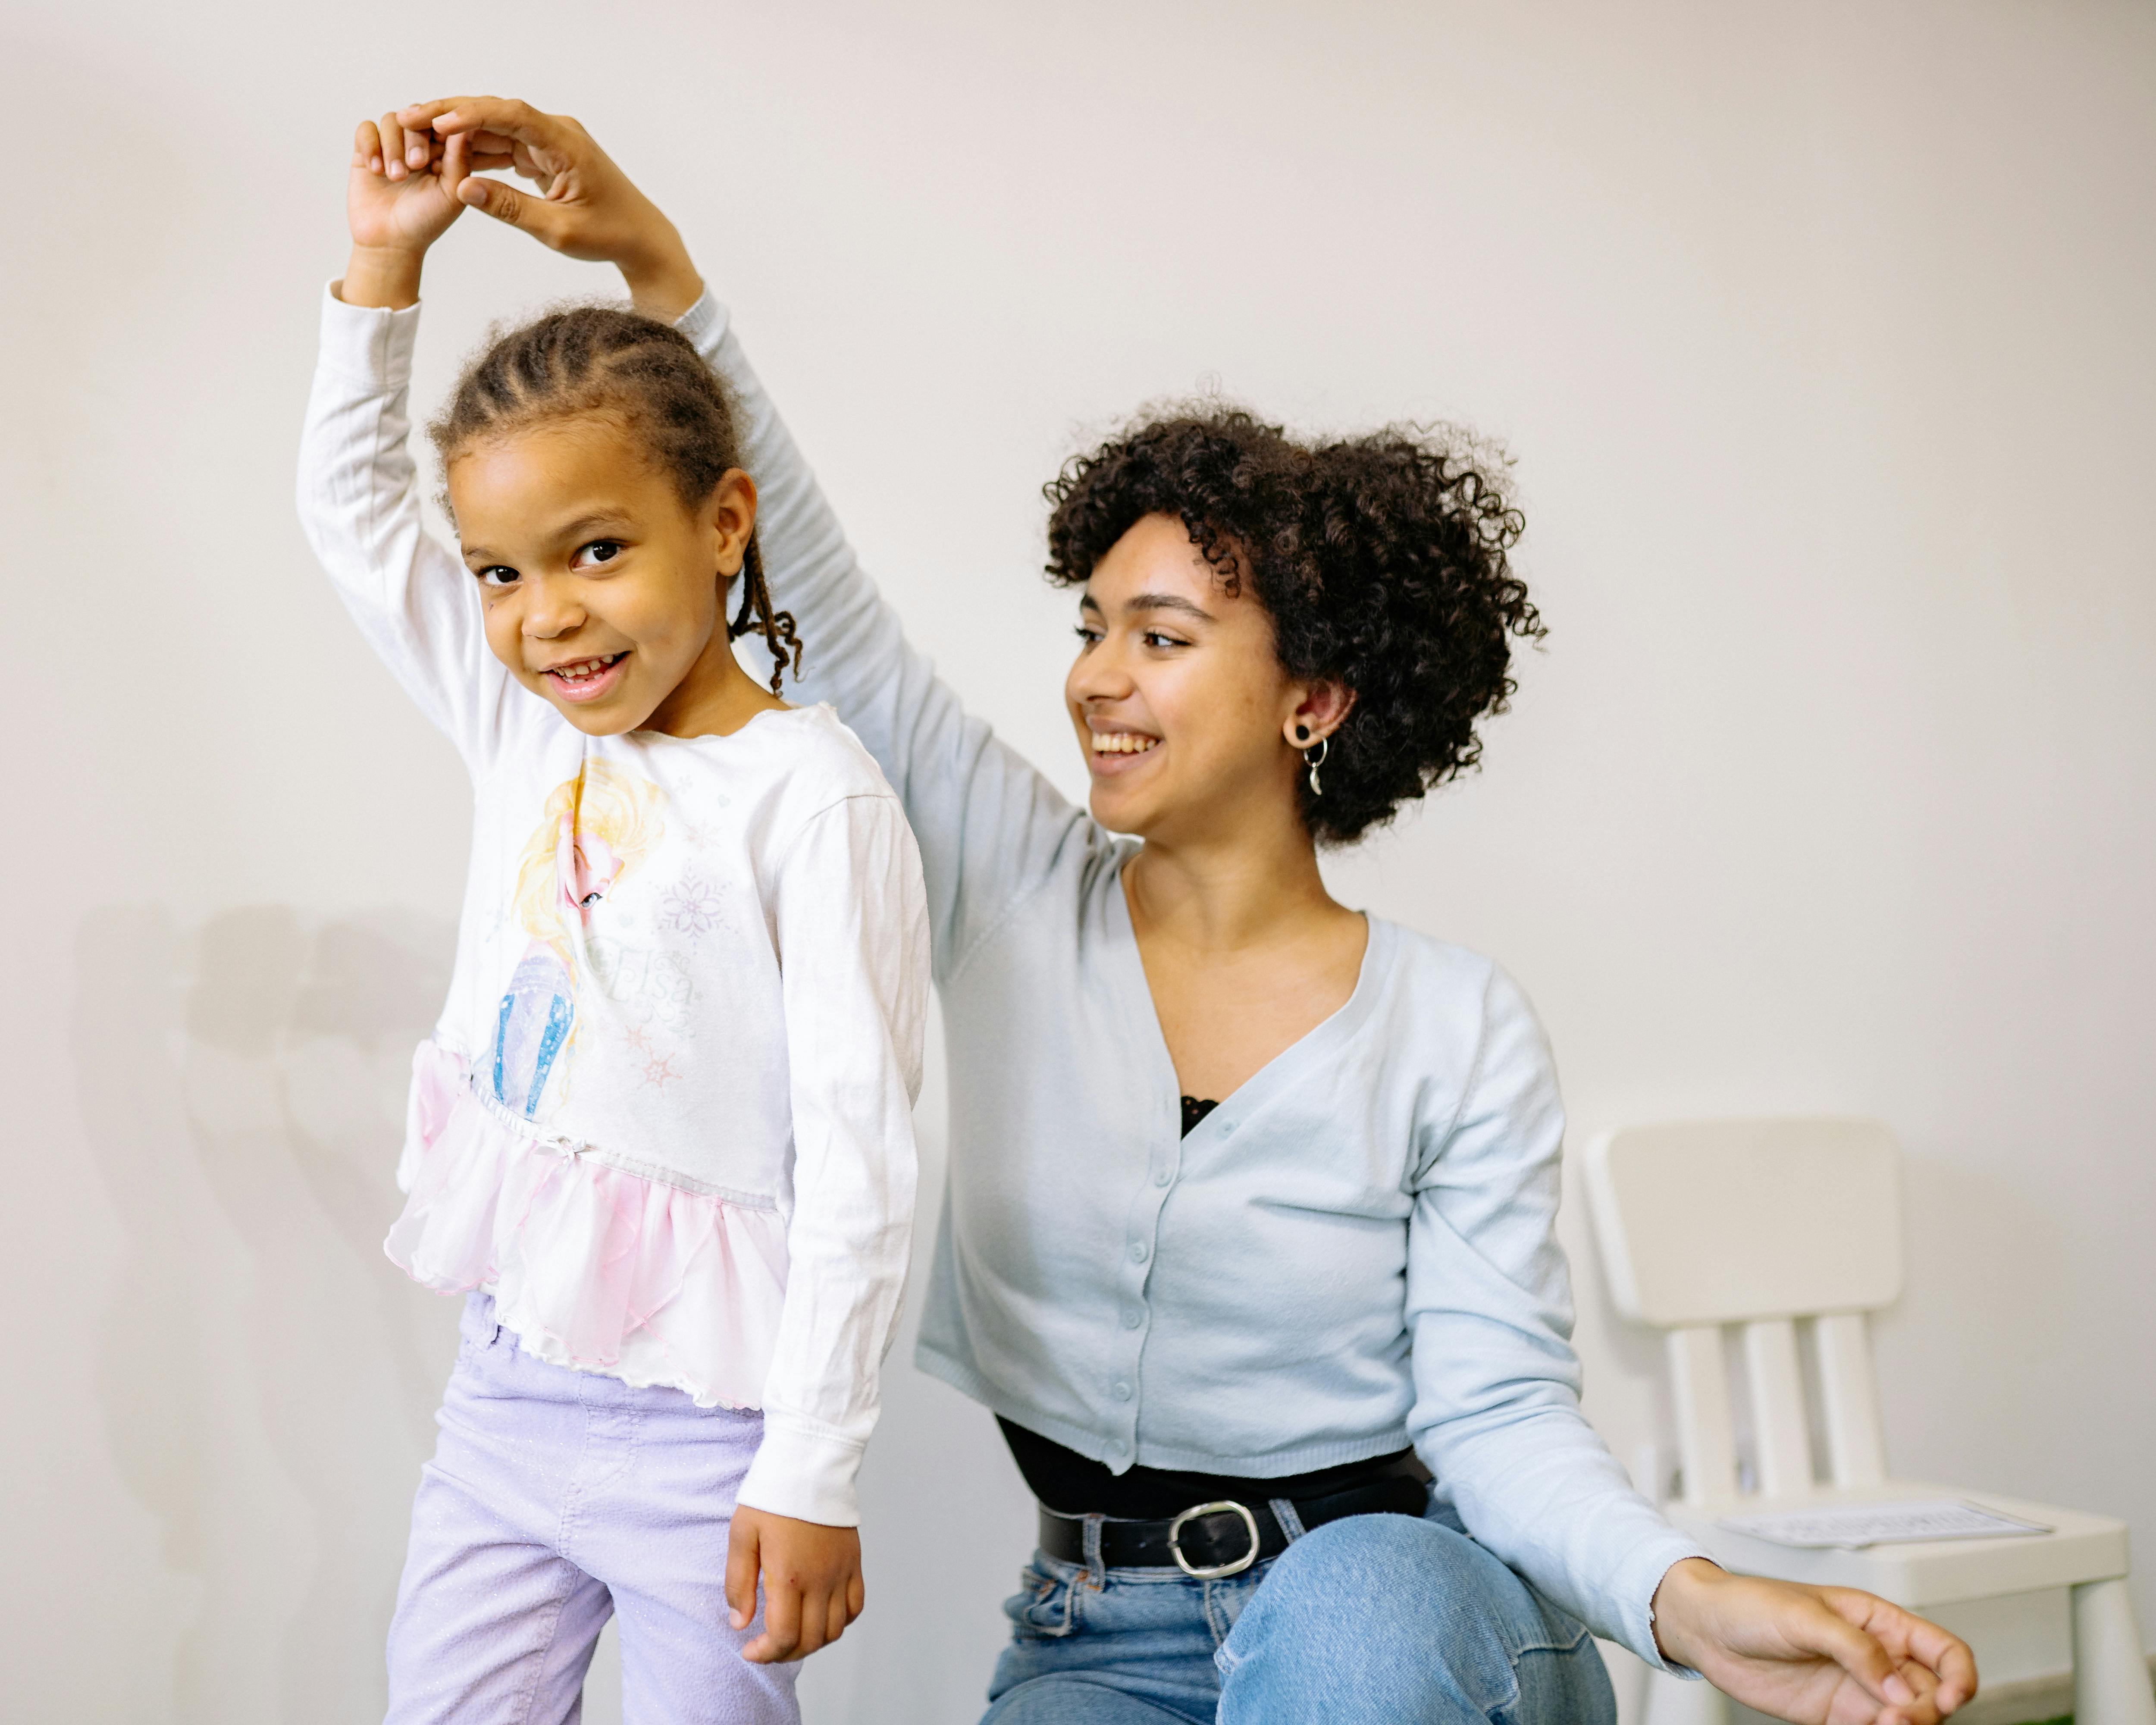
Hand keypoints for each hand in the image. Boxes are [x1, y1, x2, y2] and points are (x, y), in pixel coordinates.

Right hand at [341, 111, 505, 307]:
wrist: (391, 240)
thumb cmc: (426, 219)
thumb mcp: (451, 192)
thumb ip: (460, 159)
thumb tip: (467, 126)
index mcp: (444, 149)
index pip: (443, 122)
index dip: (441, 127)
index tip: (439, 143)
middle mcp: (418, 141)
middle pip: (416, 116)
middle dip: (416, 139)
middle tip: (416, 165)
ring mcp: (391, 143)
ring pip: (391, 120)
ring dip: (393, 146)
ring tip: (396, 176)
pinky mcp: (366, 149)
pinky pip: (365, 129)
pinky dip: (370, 145)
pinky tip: (376, 170)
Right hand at [393, 97, 703, 318]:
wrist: (640, 238)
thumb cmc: (608, 234)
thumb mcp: (557, 229)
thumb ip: (510, 208)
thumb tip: (463, 188)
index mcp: (565, 143)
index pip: (512, 115)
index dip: (471, 115)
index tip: (436, 123)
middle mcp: (557, 132)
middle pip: (497, 113)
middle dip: (452, 114)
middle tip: (409, 116)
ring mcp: (551, 140)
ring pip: (496, 127)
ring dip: (458, 131)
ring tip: (415, 133)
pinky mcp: (545, 153)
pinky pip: (504, 143)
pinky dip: (476, 148)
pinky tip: (444, 153)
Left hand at [724, 1505, 864, 1663]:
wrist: (809, 1463)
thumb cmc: (772, 1497)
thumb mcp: (742, 1535)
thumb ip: (738, 1583)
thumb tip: (739, 1623)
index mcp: (789, 1576)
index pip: (784, 1636)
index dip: (765, 1654)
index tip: (749, 1649)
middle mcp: (820, 1580)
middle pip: (810, 1640)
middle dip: (785, 1653)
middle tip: (766, 1646)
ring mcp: (841, 1572)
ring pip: (835, 1630)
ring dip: (812, 1642)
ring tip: (791, 1634)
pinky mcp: (853, 1562)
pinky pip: (855, 1606)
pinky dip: (840, 1621)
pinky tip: (820, 1616)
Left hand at [1652, 1559, 1977, 1723]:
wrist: (1705, 1628)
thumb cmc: (1749, 1604)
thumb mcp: (1805, 1616)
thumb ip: (1855, 1649)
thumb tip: (1898, 1688)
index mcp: (1877, 1622)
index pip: (1942, 1650)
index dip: (1958, 1676)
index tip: (1948, 1698)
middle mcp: (1874, 1658)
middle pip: (1929, 1692)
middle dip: (1925, 1710)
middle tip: (1895, 1717)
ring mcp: (1856, 1689)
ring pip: (1906, 1717)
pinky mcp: (1835, 1715)